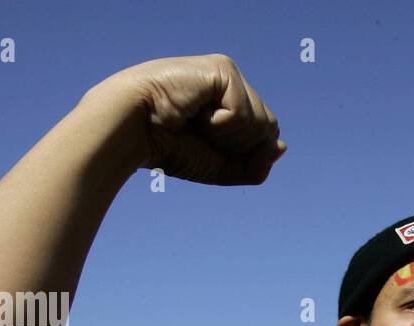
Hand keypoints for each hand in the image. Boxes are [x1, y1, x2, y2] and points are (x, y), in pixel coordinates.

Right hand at [88, 54, 284, 185]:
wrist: (132, 130)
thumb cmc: (169, 147)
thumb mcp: (219, 167)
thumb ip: (253, 165)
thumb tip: (281, 147)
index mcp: (231, 102)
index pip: (266, 135)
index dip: (245, 153)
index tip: (207, 145)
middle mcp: (233, 84)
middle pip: (269, 129)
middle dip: (238, 146)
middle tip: (200, 133)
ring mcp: (229, 74)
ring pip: (261, 123)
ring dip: (228, 136)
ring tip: (195, 120)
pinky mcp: (222, 70)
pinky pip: (243, 114)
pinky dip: (220, 125)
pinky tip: (194, 111)